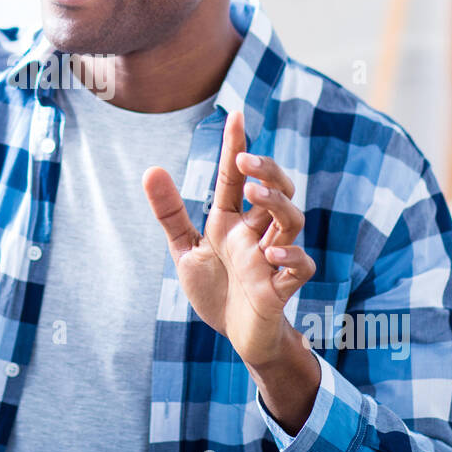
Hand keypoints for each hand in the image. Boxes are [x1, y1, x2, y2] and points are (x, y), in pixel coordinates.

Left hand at [143, 111, 319, 427]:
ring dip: (277, 203)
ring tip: (255, 194)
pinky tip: (269, 255)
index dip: (237, 146)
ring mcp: (272, 259)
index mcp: (233, 221)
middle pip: (277, 190)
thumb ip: (170, 212)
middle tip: (245, 160)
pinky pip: (301, 266)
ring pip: (292, 220)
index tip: (235, 115)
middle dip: (267, 170)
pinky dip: (290, 257)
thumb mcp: (185, 249)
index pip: (237, 178)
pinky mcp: (281, 288)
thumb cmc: (217, 290)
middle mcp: (256, 233)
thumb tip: (151, 169)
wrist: (236, 336)